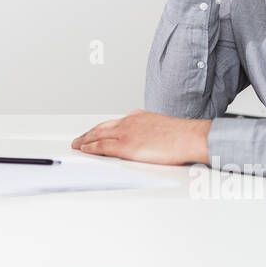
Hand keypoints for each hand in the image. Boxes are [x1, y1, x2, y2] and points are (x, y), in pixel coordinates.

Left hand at [70, 110, 210, 164]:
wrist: (189, 136)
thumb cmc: (181, 135)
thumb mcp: (161, 128)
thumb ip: (150, 132)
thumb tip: (148, 141)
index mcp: (138, 117)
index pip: (114, 123)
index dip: (101, 129)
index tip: (95, 133)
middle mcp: (129, 122)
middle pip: (102, 127)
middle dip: (88, 133)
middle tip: (78, 139)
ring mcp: (126, 133)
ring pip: (98, 135)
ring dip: (85, 140)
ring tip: (76, 144)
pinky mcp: (126, 146)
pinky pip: (102, 147)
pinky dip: (91, 147)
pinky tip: (84, 149)